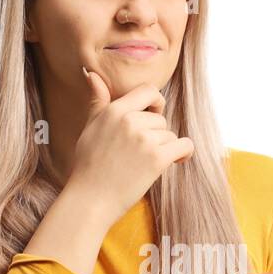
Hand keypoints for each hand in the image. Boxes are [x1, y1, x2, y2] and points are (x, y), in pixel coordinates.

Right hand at [67, 67, 194, 226]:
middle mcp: (130, 121)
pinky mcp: (157, 158)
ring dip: (164, 148)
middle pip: (160, 119)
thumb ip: (98, 101)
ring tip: (145, 163)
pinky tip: (176, 161)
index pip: (148, 90)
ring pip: (169, 134)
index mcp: (115, 111)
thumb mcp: (90, 127)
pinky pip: (183, 146)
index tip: (153, 117)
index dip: (156, 102)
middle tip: (141, 153)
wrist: (90, 199)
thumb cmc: (88, 166)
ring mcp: (144, 139)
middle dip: (156, 134)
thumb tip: (92, 74)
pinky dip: (184, 153)